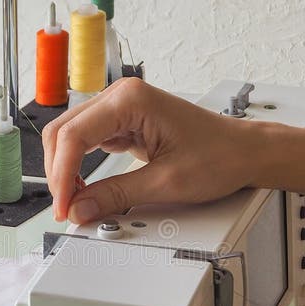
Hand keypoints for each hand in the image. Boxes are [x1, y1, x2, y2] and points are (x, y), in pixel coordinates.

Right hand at [42, 78, 261, 222]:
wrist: (244, 152)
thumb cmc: (219, 155)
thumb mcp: (165, 183)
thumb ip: (116, 196)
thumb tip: (80, 209)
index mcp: (131, 99)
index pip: (74, 136)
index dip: (62, 176)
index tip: (65, 206)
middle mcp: (122, 96)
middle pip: (64, 132)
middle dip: (60, 173)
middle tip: (68, 208)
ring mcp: (121, 108)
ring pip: (71, 136)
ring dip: (67, 169)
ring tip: (76, 200)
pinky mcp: (124, 122)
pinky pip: (88, 142)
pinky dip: (81, 166)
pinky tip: (86, 187)